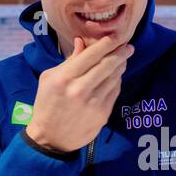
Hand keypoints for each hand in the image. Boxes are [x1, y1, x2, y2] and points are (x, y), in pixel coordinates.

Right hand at [25, 34, 133, 152]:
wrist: (51, 138)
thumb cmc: (47, 104)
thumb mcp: (49, 79)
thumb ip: (69, 60)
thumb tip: (82, 41)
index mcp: (64, 79)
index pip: (91, 56)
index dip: (106, 44)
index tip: (115, 37)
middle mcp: (80, 90)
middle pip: (107, 65)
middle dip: (120, 53)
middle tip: (128, 46)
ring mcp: (94, 103)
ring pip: (114, 78)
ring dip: (120, 66)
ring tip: (123, 58)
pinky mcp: (103, 114)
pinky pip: (114, 91)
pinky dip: (116, 81)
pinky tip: (116, 75)